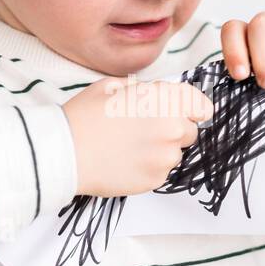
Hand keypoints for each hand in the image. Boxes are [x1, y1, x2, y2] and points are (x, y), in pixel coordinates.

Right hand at [62, 77, 214, 196]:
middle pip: (190, 131)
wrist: (64, 153)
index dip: (192, 108)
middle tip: (145, 129)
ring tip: (129, 146)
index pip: (200, 105)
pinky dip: (149, 167)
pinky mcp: (155, 180)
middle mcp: (171, 128)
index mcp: (164, 100)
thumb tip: (157, 96)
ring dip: (160, 149)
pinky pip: (161, 171)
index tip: (186, 113)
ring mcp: (165, 157)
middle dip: (173, 129)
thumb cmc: (84, 116)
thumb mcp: (113, 86)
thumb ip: (145, 90)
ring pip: (175, 153)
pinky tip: (125, 160)